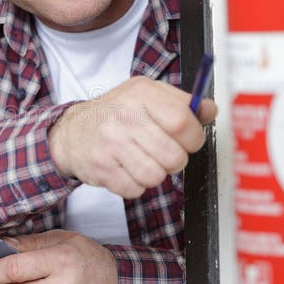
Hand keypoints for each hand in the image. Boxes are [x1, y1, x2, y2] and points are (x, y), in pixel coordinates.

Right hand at [48, 76, 216, 197]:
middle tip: (165, 152)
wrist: (73, 131)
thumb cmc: (116, 113)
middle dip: (176, 160)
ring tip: (144, 160)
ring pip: (156, 177)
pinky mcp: (101, 169)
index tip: (189, 139)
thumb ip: (182, 102)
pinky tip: (128, 168)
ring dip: (156, 174)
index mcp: (141, 93)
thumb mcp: (147, 95)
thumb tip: (209, 110)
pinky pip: (136, 189)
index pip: (182, 121)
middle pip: (173, 156)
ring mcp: (110, 144)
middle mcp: (124, 117)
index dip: (193, 137)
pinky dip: (137, 184)